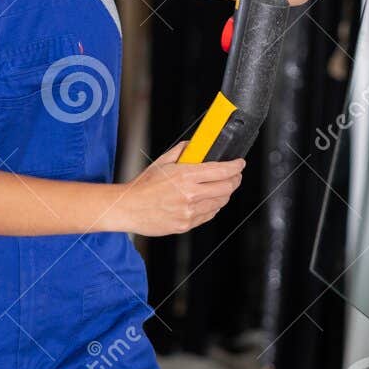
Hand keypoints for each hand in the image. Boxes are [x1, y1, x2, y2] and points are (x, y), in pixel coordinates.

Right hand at [113, 141, 244, 235]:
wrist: (129, 208)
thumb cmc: (143, 185)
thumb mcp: (162, 162)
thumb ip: (182, 151)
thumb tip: (196, 144)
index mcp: (186, 176)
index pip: (221, 171)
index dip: (236, 166)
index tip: (240, 163)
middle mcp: (190, 195)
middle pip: (227, 188)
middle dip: (235, 180)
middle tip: (234, 175)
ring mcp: (190, 212)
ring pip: (220, 202)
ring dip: (225, 193)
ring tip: (221, 187)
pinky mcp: (187, 224)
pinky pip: (209, 215)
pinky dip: (213, 206)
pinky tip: (207, 200)